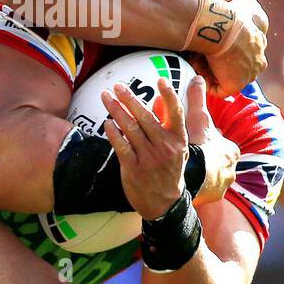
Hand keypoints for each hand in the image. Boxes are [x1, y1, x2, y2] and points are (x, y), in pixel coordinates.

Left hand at [101, 77, 187, 218]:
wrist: (164, 203)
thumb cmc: (169, 170)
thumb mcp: (176, 148)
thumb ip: (167, 123)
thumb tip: (157, 99)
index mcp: (178, 139)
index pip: (176, 113)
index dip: (169, 95)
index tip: (160, 79)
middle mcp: (165, 147)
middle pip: (145, 117)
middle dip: (129, 98)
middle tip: (117, 86)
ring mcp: (149, 158)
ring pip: (130, 129)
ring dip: (116, 110)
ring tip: (106, 97)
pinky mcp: (133, 169)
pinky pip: (121, 146)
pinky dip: (113, 132)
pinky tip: (106, 122)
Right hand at [183, 74, 238, 203]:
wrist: (194, 177)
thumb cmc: (198, 146)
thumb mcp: (197, 119)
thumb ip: (197, 99)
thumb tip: (199, 78)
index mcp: (230, 150)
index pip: (220, 143)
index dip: (209, 141)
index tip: (198, 141)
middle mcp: (232, 169)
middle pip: (219, 161)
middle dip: (208, 159)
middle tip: (193, 157)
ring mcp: (224, 185)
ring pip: (214, 176)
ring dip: (204, 175)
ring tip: (190, 172)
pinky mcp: (214, 197)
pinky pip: (207, 191)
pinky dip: (200, 187)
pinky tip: (190, 184)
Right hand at [202, 0, 268, 96]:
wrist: (224, 27)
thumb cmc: (232, 15)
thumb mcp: (248, 6)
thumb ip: (252, 6)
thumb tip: (252, 2)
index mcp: (259, 45)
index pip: (245, 53)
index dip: (228, 51)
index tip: (213, 47)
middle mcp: (257, 62)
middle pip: (236, 68)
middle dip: (220, 64)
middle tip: (201, 55)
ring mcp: (247, 75)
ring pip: (226, 77)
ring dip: (211, 71)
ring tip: (196, 61)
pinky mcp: (235, 85)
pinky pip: (219, 89)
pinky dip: (207, 81)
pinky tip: (197, 69)